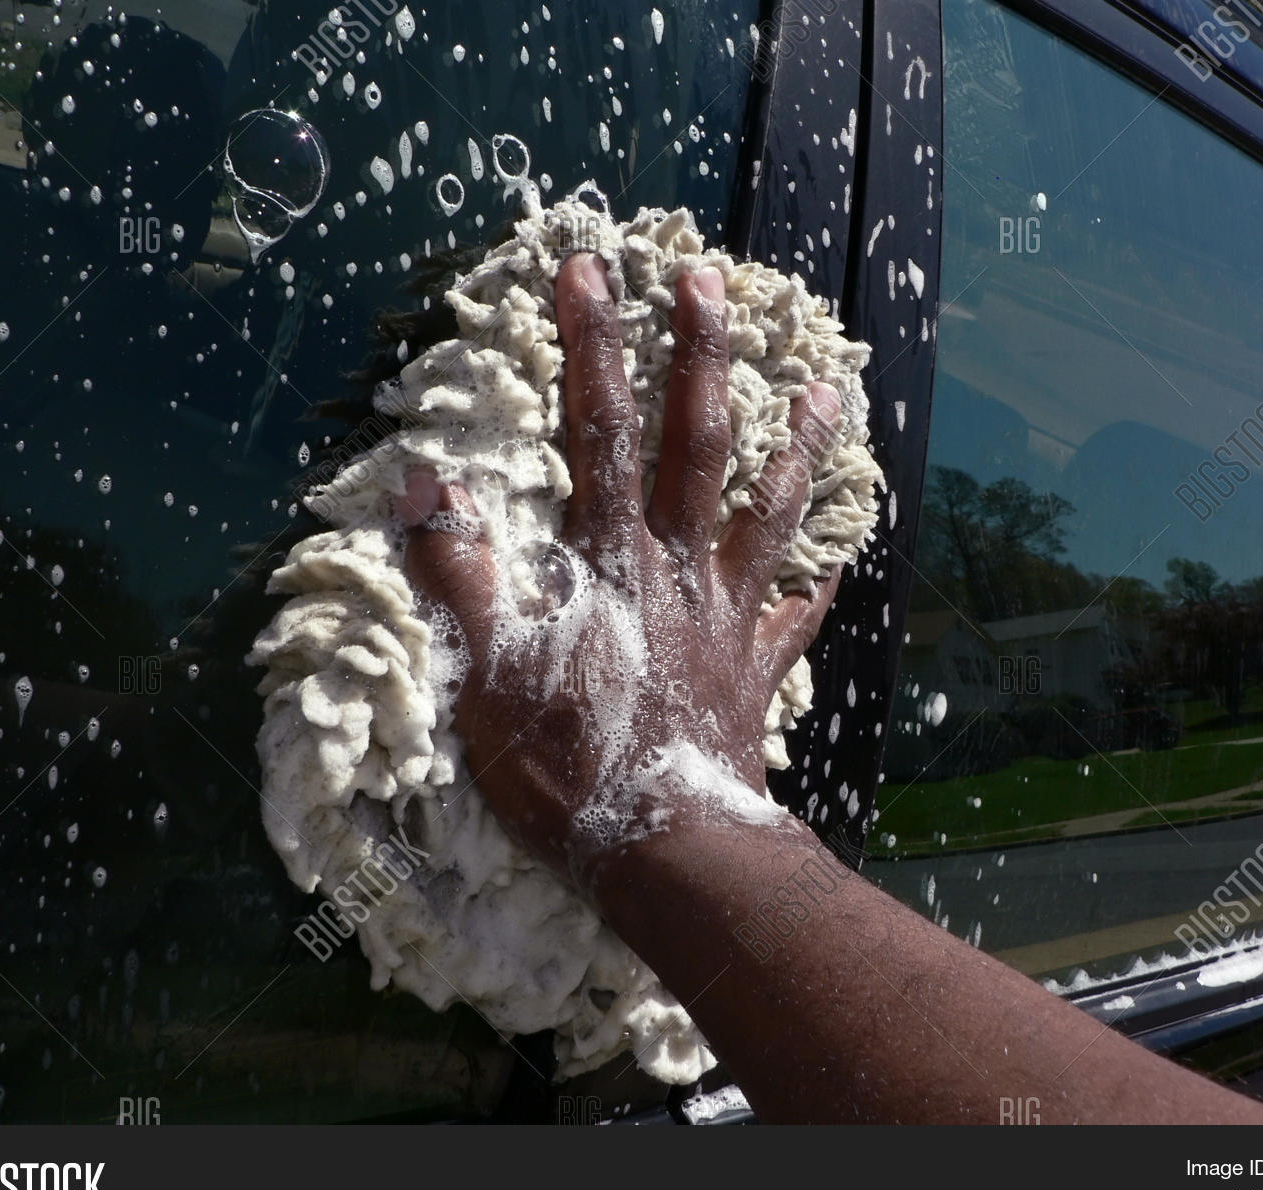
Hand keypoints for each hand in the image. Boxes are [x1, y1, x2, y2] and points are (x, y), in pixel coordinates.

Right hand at [396, 252, 842, 895]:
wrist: (664, 846)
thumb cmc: (566, 765)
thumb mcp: (486, 672)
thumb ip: (461, 573)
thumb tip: (424, 482)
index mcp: (607, 558)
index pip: (595, 428)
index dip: (589, 345)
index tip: (587, 268)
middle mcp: (676, 567)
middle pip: (694, 443)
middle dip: (699, 356)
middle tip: (711, 280)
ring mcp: (726, 614)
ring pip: (768, 511)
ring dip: (794, 446)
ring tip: (824, 388)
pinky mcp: (754, 666)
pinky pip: (794, 612)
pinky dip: (815, 577)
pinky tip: (838, 552)